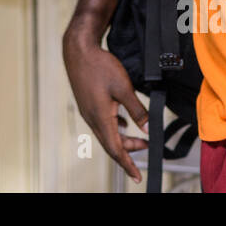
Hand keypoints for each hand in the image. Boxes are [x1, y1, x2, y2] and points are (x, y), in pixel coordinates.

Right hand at [63, 31, 149, 180]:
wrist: (78, 50)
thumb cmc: (98, 65)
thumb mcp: (124, 87)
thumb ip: (137, 110)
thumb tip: (147, 129)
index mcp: (100, 117)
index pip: (115, 149)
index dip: (128, 164)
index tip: (137, 176)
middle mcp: (92, 117)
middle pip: (111, 144)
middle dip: (129, 152)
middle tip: (146, 149)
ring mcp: (88, 111)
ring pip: (106, 134)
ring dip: (122, 139)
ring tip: (139, 139)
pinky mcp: (87, 103)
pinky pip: (102, 123)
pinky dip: (115, 128)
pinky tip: (123, 122)